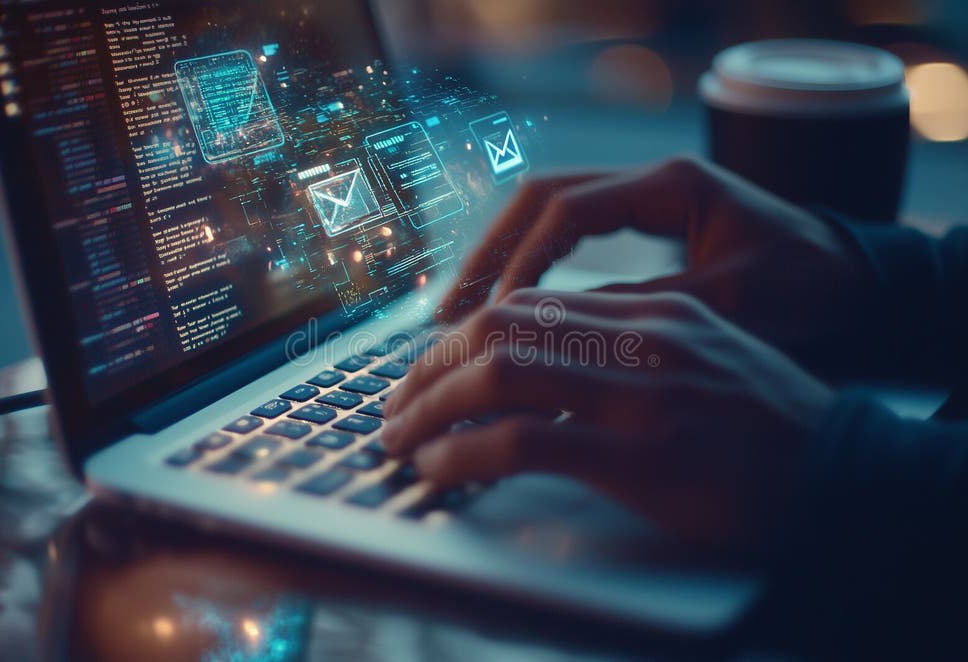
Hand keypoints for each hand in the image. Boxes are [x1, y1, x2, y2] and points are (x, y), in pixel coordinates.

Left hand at [384, 290, 832, 549]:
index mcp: (653, 311)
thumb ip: (627, 350)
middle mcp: (640, 337)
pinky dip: (462, 453)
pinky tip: (437, 468)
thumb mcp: (701, 360)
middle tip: (396, 403)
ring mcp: (639, 393)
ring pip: (498, 373)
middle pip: (500, 326)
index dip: (462, 333)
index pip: (530, 304)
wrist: (842, 474)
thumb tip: (542, 366)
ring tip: (399, 436)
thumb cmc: (768, 426)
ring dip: (430, 405)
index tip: (428, 367)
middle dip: (430, 365)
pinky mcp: (640, 455)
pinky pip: (521, 440)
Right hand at [438, 157, 876, 371]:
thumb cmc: (805, 288)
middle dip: (490, 250)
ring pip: (547, 209)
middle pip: (540, 196)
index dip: (523, 261)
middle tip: (449, 309)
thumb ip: (641, 311)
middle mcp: (649, 179)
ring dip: (501, 255)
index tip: (496, 315)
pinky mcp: (646, 219)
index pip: (567, 209)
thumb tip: (556, 336)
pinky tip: (510, 305)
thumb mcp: (725, 306)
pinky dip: (533, 263)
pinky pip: (570, 231)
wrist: (855, 281)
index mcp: (670, 186)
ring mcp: (645, 194)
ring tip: (461, 308)